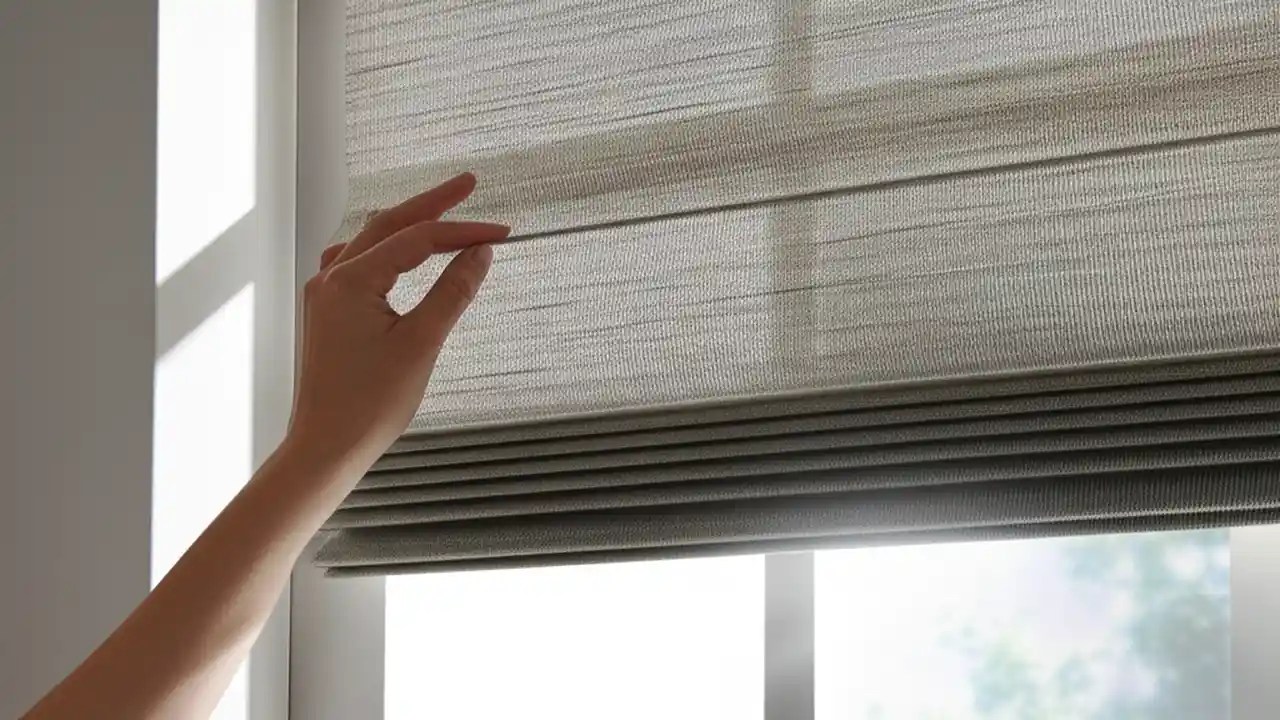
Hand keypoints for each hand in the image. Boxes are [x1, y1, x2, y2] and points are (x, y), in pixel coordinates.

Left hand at [287, 172, 507, 471]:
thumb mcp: (421, 344)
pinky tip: (395, 251)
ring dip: (407, 224)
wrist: (325, 448)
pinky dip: (385, 249)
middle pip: (389, 225)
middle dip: (432, 205)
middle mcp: (331, 278)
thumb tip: (480, 254)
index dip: (463, 231)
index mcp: (351, 280)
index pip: (418, 239)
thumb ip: (453, 292)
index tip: (502, 232)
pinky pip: (358, 263)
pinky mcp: (328, 313)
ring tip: (439, 210)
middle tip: (469, 184)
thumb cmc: (368, 405)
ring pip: (371, 241)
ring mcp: (325, 295)